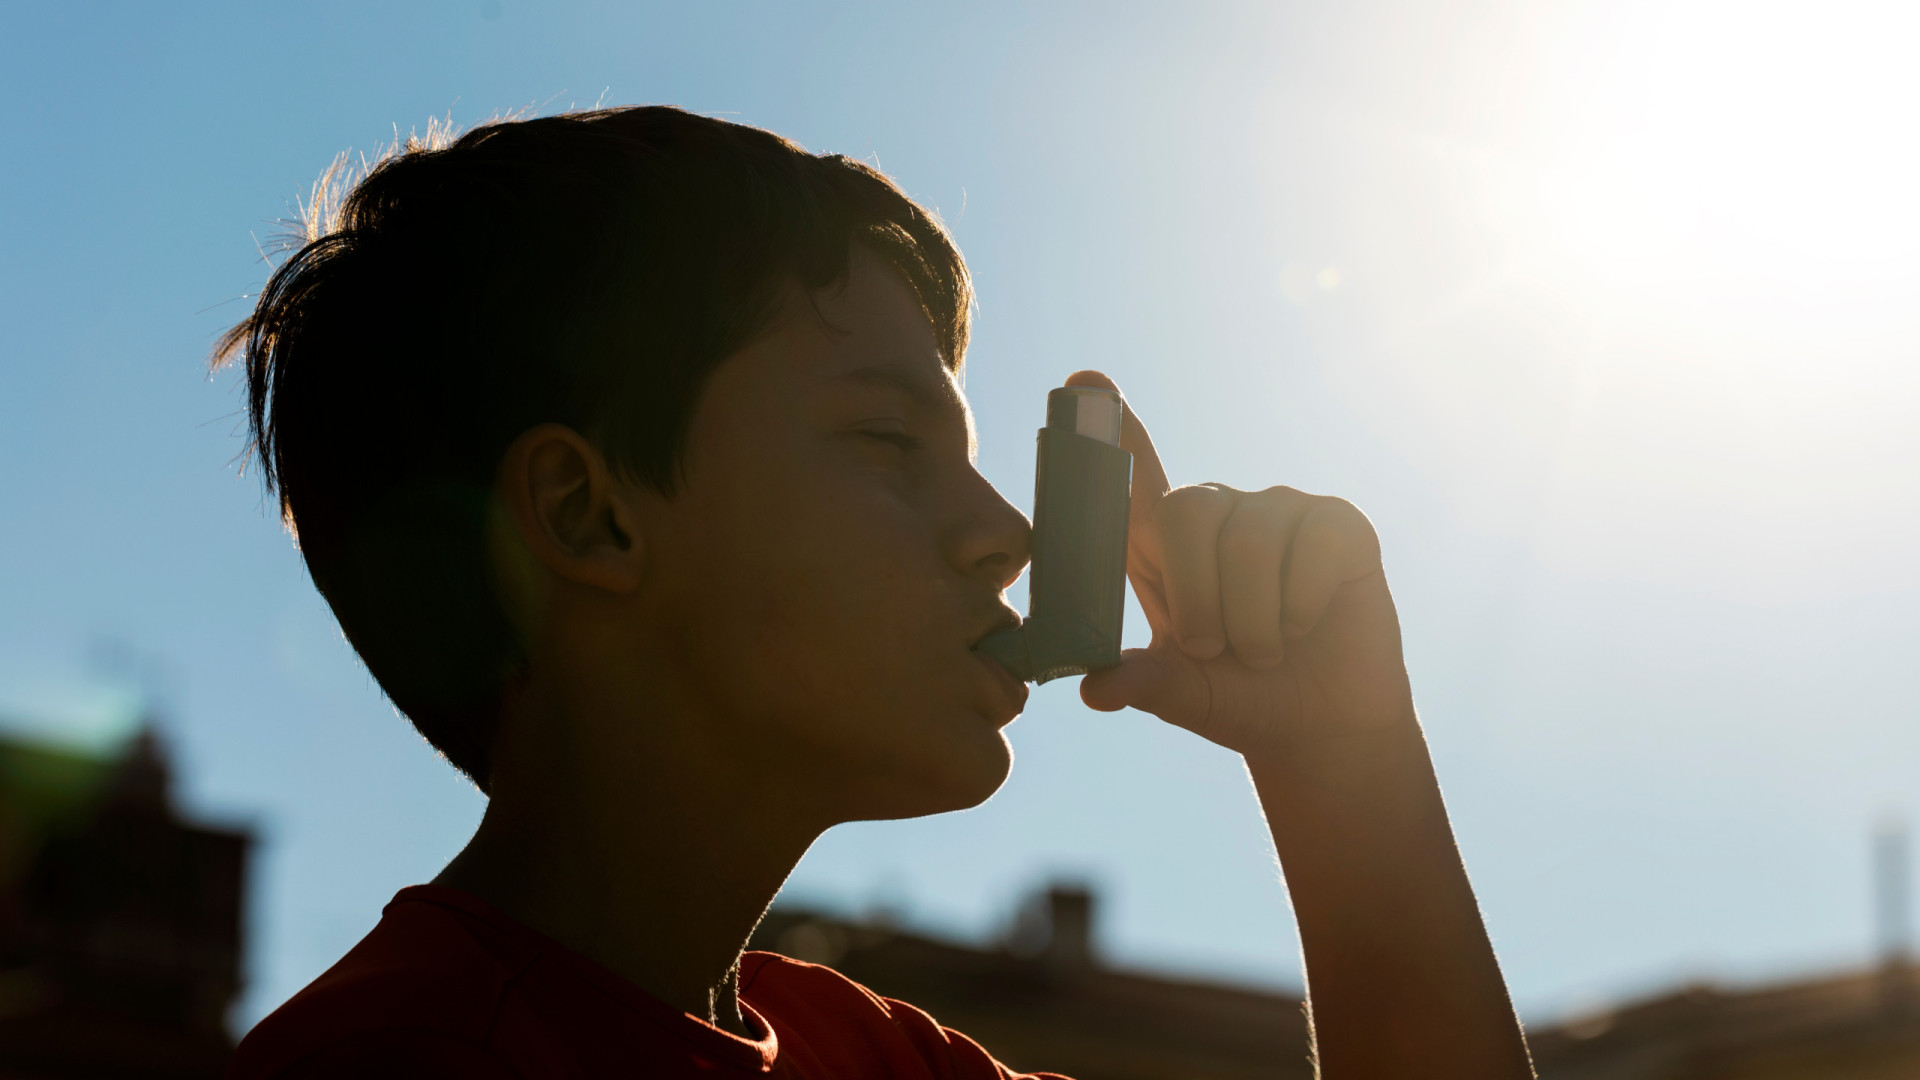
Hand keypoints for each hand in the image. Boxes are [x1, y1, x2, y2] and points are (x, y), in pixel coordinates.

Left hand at [1068, 371, 1414, 760]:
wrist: (1320, 728)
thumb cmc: (1241, 699)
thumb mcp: (1184, 694)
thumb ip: (1143, 681)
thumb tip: (1094, 689)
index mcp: (1164, 545)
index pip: (1131, 476)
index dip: (1108, 429)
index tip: (1083, 381)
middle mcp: (1218, 515)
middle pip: (1187, 510)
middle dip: (1196, 596)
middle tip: (1211, 648)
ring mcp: (1278, 512)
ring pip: (1248, 542)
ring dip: (1252, 619)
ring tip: (1264, 652)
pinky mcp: (1337, 523)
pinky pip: (1309, 548)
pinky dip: (1301, 606)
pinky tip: (1308, 624)